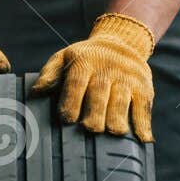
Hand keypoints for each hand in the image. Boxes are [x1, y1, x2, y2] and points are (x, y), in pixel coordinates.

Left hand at [32, 12, 154, 141]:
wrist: (122, 42)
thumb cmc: (86, 58)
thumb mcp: (65, 57)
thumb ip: (50, 74)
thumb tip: (36, 92)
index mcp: (84, 62)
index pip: (77, 82)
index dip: (72, 100)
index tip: (67, 119)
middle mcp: (107, 69)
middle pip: (100, 93)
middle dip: (96, 112)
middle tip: (90, 129)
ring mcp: (127, 78)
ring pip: (122, 101)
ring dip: (118, 118)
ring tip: (113, 133)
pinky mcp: (144, 88)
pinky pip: (143, 107)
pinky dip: (144, 123)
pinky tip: (142, 138)